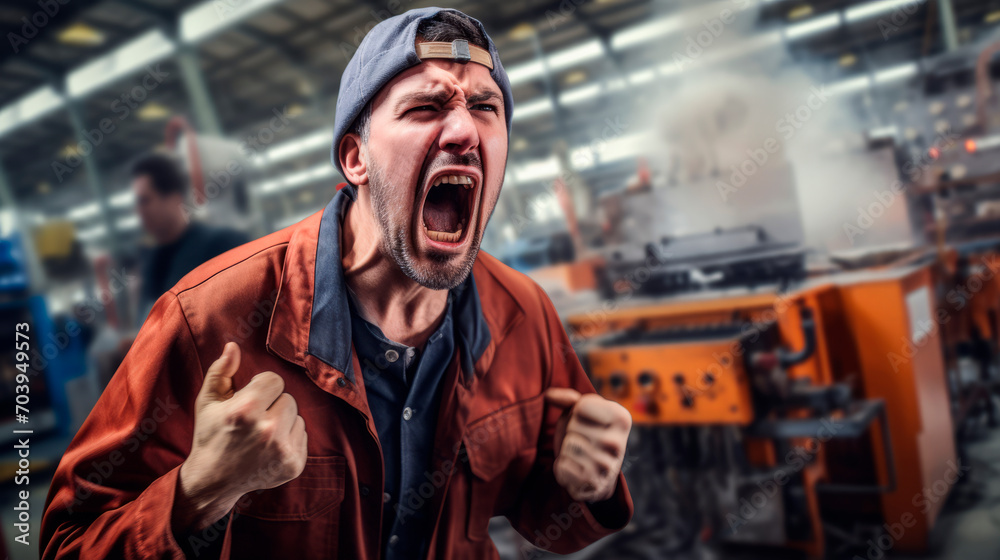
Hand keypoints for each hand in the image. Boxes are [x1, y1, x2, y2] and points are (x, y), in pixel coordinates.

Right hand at [174, 342, 306, 530]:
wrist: (213, 481)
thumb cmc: (210, 436)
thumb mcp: (208, 402)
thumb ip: (220, 371)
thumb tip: (233, 346)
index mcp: (246, 410)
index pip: (275, 380)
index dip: (261, 388)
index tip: (249, 401)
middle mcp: (267, 430)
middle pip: (288, 398)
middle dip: (272, 405)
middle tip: (253, 421)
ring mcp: (283, 450)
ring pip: (297, 416)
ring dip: (283, 421)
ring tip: (260, 434)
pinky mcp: (294, 464)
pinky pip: (303, 435)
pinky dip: (289, 438)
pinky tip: (269, 448)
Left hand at [545, 388, 631, 502]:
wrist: (597, 474)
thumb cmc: (587, 434)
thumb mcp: (581, 412)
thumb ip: (568, 399)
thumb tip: (548, 395)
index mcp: (621, 418)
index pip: (581, 406)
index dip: (576, 413)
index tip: (587, 422)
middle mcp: (618, 442)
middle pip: (573, 426)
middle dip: (571, 432)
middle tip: (583, 441)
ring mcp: (607, 465)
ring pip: (568, 446)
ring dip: (567, 450)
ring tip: (579, 455)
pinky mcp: (593, 484)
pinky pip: (563, 466)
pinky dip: (563, 467)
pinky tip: (576, 470)